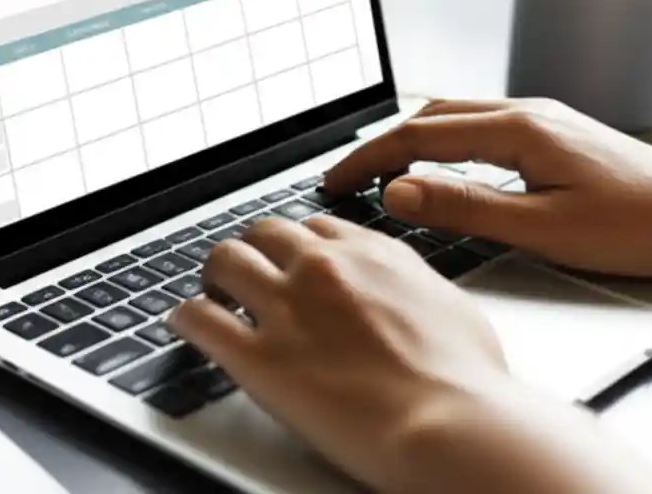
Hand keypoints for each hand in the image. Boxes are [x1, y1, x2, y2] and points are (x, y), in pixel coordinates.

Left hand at [170, 215, 651, 492]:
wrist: (452, 424)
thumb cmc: (466, 382)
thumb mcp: (452, 307)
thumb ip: (414, 287)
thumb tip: (407, 293)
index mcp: (372, 253)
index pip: (315, 227)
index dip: (296, 244)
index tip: (291, 259)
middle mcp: (323, 269)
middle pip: (264, 232)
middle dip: (253, 251)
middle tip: (247, 274)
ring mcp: (286, 308)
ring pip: (224, 261)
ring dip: (214, 276)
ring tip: (212, 294)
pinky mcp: (257, 357)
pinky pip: (198, 319)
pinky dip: (185, 319)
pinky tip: (186, 326)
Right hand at [325, 98, 651, 278]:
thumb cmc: (637, 227)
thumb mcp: (542, 227)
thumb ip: (465, 206)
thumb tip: (397, 190)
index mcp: (517, 128)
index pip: (418, 136)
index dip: (368, 159)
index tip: (332, 182)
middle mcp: (526, 111)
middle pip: (431, 116)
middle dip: (381, 144)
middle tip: (345, 179)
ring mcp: (543, 118)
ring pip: (456, 116)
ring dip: (411, 140)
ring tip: (380, 172)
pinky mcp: (556, 134)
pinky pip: (481, 126)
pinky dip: (443, 142)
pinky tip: (441, 166)